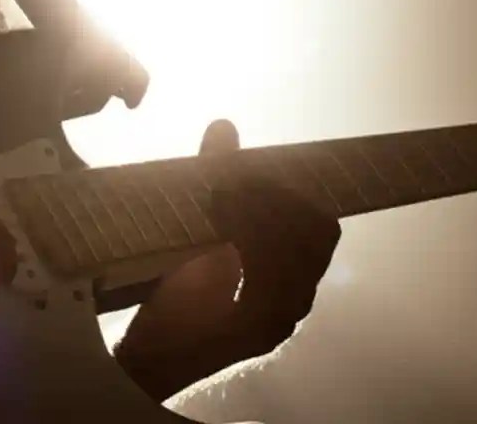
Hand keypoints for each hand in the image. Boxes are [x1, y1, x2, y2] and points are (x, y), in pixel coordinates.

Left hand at [114, 119, 340, 400]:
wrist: (153, 349)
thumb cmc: (182, 291)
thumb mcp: (200, 225)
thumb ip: (217, 179)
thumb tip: (223, 126)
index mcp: (293, 268)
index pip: (322, 223)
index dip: (297, 188)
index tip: (256, 166)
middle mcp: (300, 293)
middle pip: (317, 232)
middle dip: (277, 198)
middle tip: (231, 179)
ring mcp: (285, 316)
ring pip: (297, 252)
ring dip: (260, 215)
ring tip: (220, 196)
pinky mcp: (261, 333)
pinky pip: (273, 282)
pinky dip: (249, 243)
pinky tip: (220, 225)